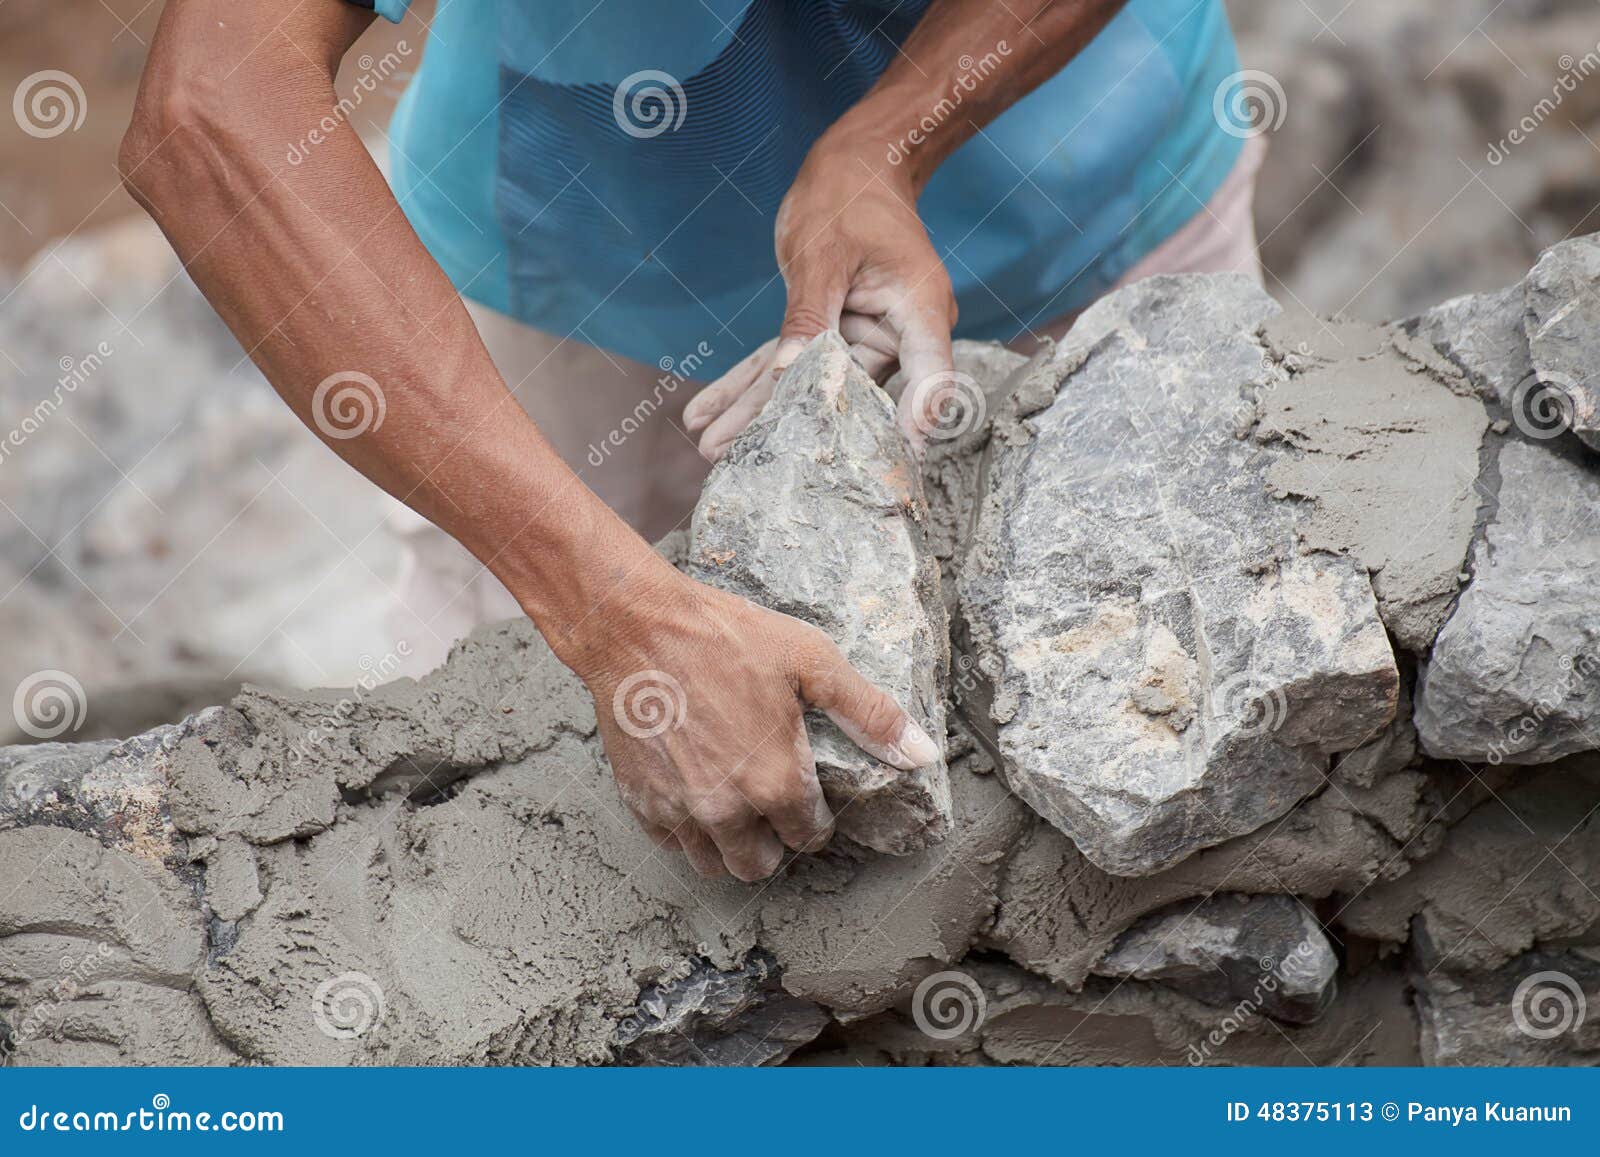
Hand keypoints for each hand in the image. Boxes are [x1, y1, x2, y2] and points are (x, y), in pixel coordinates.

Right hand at [575, 569, 940, 880]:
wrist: (637, 626)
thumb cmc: (725, 637)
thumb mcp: (811, 661)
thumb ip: (870, 713)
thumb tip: (922, 753)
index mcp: (776, 781)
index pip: (808, 836)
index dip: (814, 817)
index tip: (807, 792)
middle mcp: (726, 808)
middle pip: (758, 865)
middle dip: (772, 843)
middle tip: (772, 806)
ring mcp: (678, 809)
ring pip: (711, 863)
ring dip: (728, 844)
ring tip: (735, 804)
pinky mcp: (640, 800)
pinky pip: (671, 843)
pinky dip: (686, 830)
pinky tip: (695, 791)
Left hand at [684, 136, 957, 460]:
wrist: (854, 166)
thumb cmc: (849, 198)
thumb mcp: (823, 255)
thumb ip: (808, 317)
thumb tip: (791, 374)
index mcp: (917, 310)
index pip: (925, 376)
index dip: (909, 423)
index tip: (884, 467)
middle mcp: (896, 333)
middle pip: (848, 394)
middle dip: (790, 426)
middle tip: (736, 461)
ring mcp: (864, 337)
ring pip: (808, 385)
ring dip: (757, 412)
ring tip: (708, 446)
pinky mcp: (831, 331)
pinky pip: (788, 363)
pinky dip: (749, 383)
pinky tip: (708, 411)